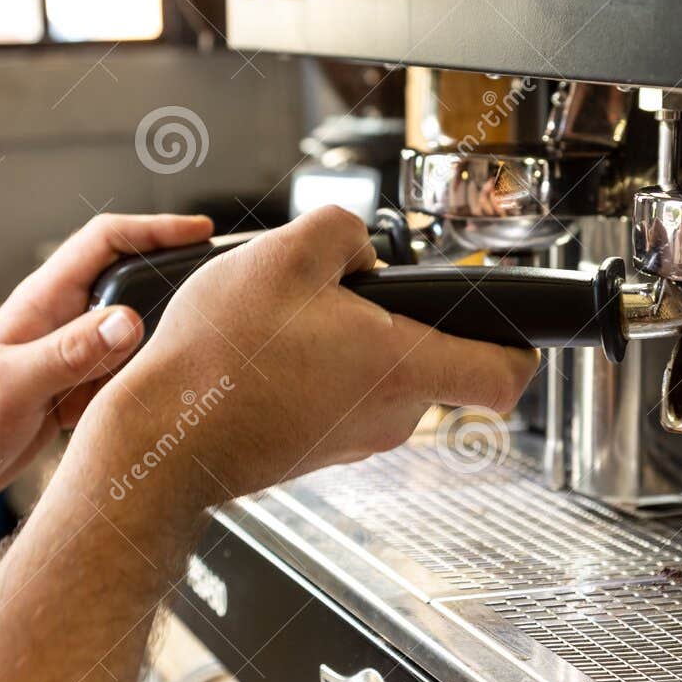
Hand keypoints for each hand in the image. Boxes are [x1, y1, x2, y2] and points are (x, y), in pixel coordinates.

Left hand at [0, 213, 214, 513]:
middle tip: (218, 295)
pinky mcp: (72, 391)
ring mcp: (69, 356)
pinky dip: (143, 385)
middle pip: (131, 282)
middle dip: (174, 283)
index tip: (201, 230)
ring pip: (132, 334)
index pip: (106, 242)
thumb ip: (70, 352)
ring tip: (194, 356)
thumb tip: (130, 322)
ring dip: (161, 344)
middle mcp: (61, 321)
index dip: (156, 229)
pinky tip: (153, 404)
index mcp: (43, 302)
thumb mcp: (12, 384)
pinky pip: (122, 376)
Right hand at [92, 206, 538, 508]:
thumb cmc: (217, 360)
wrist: (159, 439)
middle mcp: (391, 416)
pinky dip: (323, 369)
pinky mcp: (320, 449)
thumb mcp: (285, 254)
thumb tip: (362, 255)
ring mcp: (355, 440)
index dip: (522, 348)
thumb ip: (345, 232)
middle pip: (439, 362)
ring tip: (295, 319)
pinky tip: (272, 350)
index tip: (514, 327)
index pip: (506, 379)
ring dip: (357, 341)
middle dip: (408, 317)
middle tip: (352, 292)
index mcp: (402, 368)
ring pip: (386, 377)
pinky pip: (344, 398)